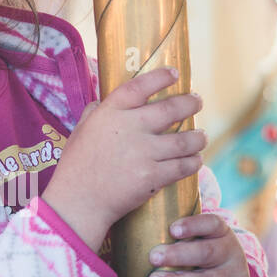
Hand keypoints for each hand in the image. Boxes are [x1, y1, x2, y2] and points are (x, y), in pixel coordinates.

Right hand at [43, 67, 205, 253]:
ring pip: (185, 140)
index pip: (139, 86)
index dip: (160, 77)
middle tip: (197, 102)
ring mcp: (142, 152)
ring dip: (198, 137)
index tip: (175, 74)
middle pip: (171, 109)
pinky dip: (194, 163)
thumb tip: (100, 102)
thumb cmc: (75, 168)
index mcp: (109, 113)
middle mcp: (129, 128)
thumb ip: (93, 114)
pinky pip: (184, 166)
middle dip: (190, 103)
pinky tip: (195, 161)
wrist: (77, 203)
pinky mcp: (152, 176)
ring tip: (201, 137)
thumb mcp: (79, 132)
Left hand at [148, 213, 252, 276]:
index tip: (172, 229)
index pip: (212, 224)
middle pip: (206, 253)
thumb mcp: (199, 246)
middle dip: (178, 255)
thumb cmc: (203, 263)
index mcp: (221, 234)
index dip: (193, 225)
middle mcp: (231, 255)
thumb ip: (176, 239)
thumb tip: (133, 232)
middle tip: (153, 257)